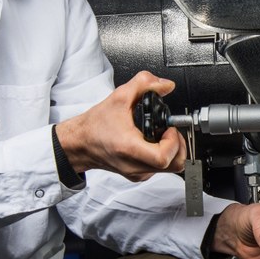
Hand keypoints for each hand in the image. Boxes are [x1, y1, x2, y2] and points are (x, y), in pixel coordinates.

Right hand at [55, 72, 186, 181]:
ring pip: (169, 168)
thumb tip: (165, 85)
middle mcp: (135, 165)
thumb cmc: (95, 126)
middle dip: (178, 146)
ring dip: (172, 150)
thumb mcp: (119, 97)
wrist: (81, 143)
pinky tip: (154, 142)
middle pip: (174, 165)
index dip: (173, 141)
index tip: (169, 128)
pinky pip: (159, 169)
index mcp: (130, 149)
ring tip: (162, 135)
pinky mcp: (137, 175)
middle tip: (170, 132)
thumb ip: (144, 84)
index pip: (164, 158)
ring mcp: (137, 173)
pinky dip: (162, 156)